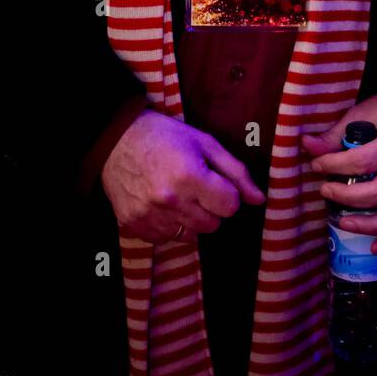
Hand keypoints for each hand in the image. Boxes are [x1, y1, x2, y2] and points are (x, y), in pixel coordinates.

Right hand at [101, 109, 264, 244]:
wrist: (117, 140)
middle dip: (211, 208)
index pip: (230, 207)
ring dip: (191, 219)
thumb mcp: (205, 143)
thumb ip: (236, 172)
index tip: (215, 182)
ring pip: (191, 236)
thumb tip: (259, 199)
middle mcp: (170, 202)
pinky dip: (169, 226)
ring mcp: (150, 217)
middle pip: (213, 225)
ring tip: (178, 195)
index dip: (227, 194)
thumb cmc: (166, 136)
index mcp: (190, 177)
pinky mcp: (134, 227)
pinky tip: (161, 204)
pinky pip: (166, 239)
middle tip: (197, 188)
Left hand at [302, 92, 376, 254]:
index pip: (364, 161)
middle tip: (325, 191)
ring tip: (343, 223)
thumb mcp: (360, 115)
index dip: (335, 166)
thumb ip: (335, 134)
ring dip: (370, 226)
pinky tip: (373, 246)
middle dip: (348, 198)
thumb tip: (306, 145)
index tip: (316, 166)